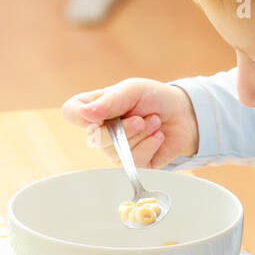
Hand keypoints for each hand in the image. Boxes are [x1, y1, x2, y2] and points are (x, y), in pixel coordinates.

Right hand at [62, 77, 197, 168]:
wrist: (183, 115)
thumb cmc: (155, 98)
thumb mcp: (133, 90)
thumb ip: (110, 101)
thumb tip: (85, 114)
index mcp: (95, 108)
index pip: (71, 112)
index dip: (81, 115)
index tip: (100, 112)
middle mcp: (100, 131)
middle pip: (96, 139)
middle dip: (125, 129)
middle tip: (141, 118)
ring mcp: (114, 150)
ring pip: (117, 152)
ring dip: (141, 135)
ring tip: (154, 122)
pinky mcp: (131, 165)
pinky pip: (133, 162)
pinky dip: (149, 147)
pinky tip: (157, 137)